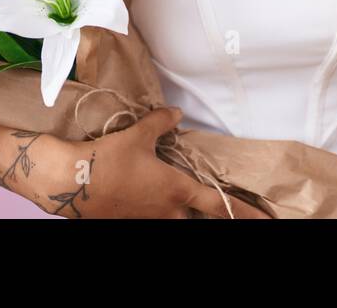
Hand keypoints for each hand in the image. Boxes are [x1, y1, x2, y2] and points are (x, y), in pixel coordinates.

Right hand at [38, 107, 271, 218]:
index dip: (244, 212)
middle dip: (207, 210)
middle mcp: (167, 212)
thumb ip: (161, 122)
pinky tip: (146, 195)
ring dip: (181, 209)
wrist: (70, 183)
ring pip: (176, 218)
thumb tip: (176, 113)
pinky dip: (158, 208)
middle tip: (214, 204)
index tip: (265, 220)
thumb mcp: (137, 135)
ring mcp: (148, 221)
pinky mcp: (130, 222)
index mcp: (177, 191)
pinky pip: (153, 217)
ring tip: (173, 193)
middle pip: (196, 217)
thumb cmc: (108, 159)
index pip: (219, 205)